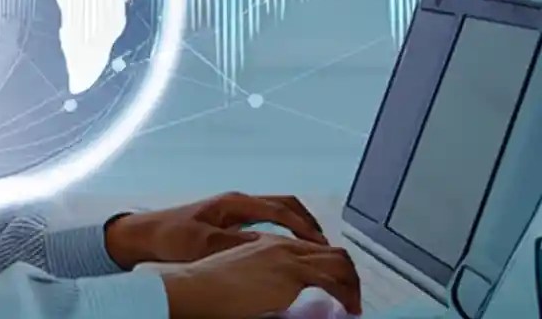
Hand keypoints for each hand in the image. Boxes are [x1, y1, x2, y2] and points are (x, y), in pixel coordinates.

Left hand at [104, 191, 329, 266]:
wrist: (145, 235)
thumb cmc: (170, 236)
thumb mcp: (202, 243)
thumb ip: (233, 244)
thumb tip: (263, 247)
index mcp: (234, 203)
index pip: (280, 209)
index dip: (303, 227)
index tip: (321, 244)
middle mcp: (237, 202)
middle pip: (285, 204)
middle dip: (308, 222)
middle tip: (326, 245)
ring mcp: (234, 209)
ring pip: (277, 210)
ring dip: (298, 225)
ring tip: (315, 247)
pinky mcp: (230, 220)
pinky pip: (267, 219)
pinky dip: (284, 229)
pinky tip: (288, 247)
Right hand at [159, 233, 361, 318]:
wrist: (197, 287)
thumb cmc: (208, 286)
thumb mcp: (239, 272)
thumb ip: (261, 274)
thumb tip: (278, 293)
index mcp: (269, 242)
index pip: (312, 248)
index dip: (330, 267)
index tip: (335, 286)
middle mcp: (282, 245)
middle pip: (332, 252)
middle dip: (349, 275)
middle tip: (352, 297)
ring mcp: (288, 258)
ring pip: (339, 263)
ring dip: (352, 284)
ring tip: (354, 305)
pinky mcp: (292, 275)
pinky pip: (333, 282)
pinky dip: (346, 296)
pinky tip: (348, 309)